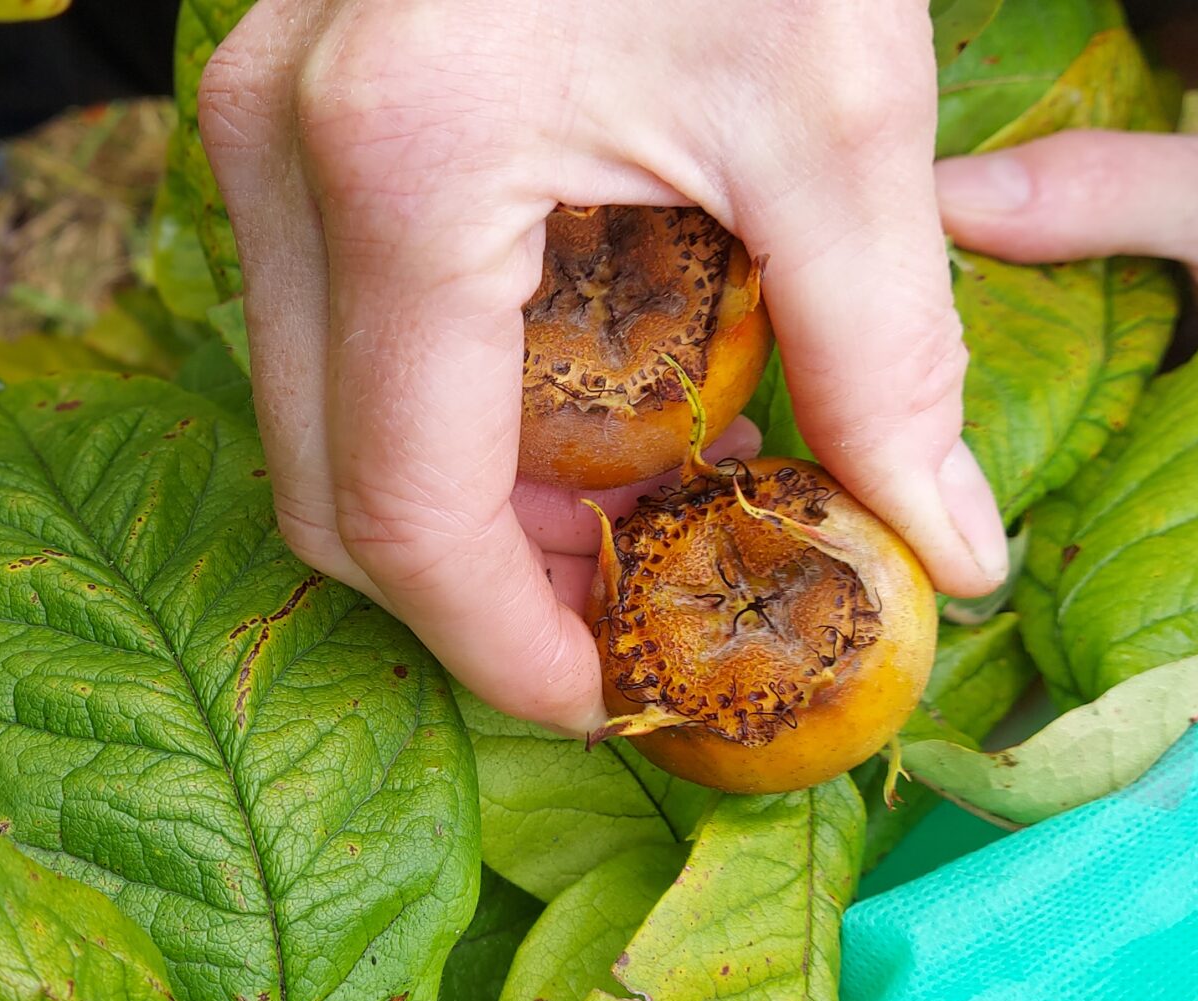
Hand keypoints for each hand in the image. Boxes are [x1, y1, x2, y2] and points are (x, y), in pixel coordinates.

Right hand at [199, 0, 1008, 730]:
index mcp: (406, 167)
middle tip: (633, 609)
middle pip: (323, 483)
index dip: (504, 645)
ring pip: (310, 410)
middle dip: (481, 583)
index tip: (617, 697)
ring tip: (625, 500)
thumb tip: (942, 550)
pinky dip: (436, 392)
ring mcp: (255, 125)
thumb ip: (883, 353)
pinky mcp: (278, 106)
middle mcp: (279, 154)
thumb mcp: (836, 112)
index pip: (401, 505)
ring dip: (455, 492)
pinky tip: (571, 383)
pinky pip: (327, 318)